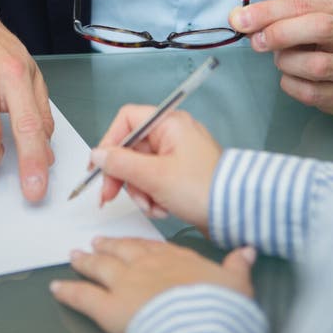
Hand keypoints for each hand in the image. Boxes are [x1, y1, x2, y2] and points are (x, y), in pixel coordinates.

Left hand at [51, 237, 254, 332]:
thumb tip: (247, 252)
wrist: (204, 325)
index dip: (137, 243)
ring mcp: (127, 283)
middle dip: (107, 247)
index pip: (151, 246)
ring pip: (100, 267)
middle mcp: (147, 265)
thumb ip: (237, 265)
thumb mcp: (236, 282)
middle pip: (122, 251)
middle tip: (95, 242)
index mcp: (175, 259)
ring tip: (75, 256)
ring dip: (85, 261)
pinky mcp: (110, 307)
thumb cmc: (219, 307)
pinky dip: (68, 290)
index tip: (129, 240)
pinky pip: (83, 295)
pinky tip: (57, 286)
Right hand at [91, 107, 221, 230]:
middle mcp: (173, 133)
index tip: (99, 165)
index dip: (110, 141)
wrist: (235, 212)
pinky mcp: (180, 172)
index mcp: (169, 123)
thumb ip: (121, 164)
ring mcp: (177, 153)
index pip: (127, 120)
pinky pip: (154, 179)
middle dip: (123, 175)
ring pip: (140, 167)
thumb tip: (98, 154)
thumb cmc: (202, 189)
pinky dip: (153, 195)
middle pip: (131, 147)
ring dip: (140, 190)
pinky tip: (162, 207)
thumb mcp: (154, 176)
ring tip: (151, 205)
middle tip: (110, 196)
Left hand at [230, 0, 332, 114]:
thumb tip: (238, 19)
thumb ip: (271, 16)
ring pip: (316, 66)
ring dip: (287, 63)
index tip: (240, 20)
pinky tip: (292, 77)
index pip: (301, 4)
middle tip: (258, 42)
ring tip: (283, 60)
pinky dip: (292, 86)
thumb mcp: (300, 18)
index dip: (267, 12)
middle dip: (281, 34)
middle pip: (320, 28)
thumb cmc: (318, 38)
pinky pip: (312, 93)